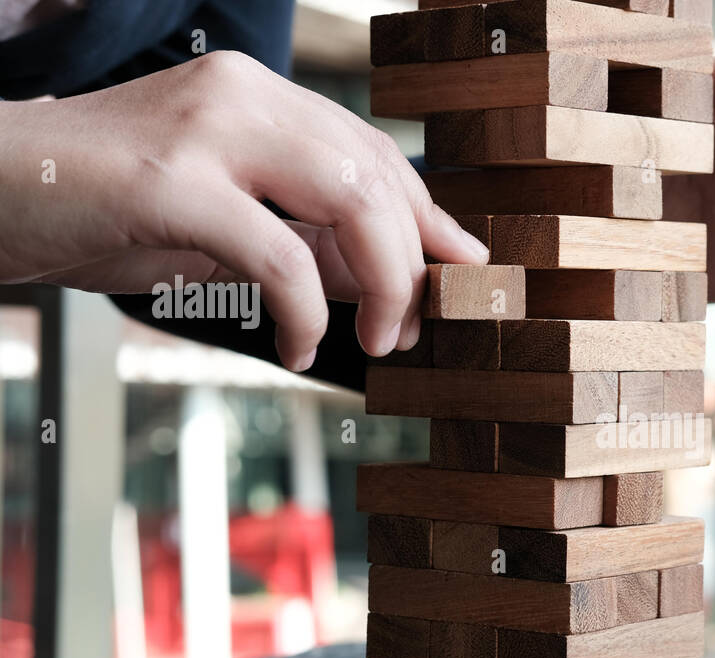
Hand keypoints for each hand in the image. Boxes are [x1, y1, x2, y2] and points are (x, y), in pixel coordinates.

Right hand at [0, 51, 487, 370]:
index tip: (455, 274)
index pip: (374, 154)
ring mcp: (206, 131)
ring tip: (380, 337)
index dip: (427, 220)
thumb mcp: (223, 225)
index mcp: (259, 97)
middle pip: (378, 175)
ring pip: (350, 199)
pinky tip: (300, 346)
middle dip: (415, 260)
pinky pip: (279, 251)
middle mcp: (242, 96)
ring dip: (385, 280)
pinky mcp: (170, 182)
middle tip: (413, 326)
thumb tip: (386, 282)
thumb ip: (305, 241)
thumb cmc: (101, 211)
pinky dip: (306, 311)